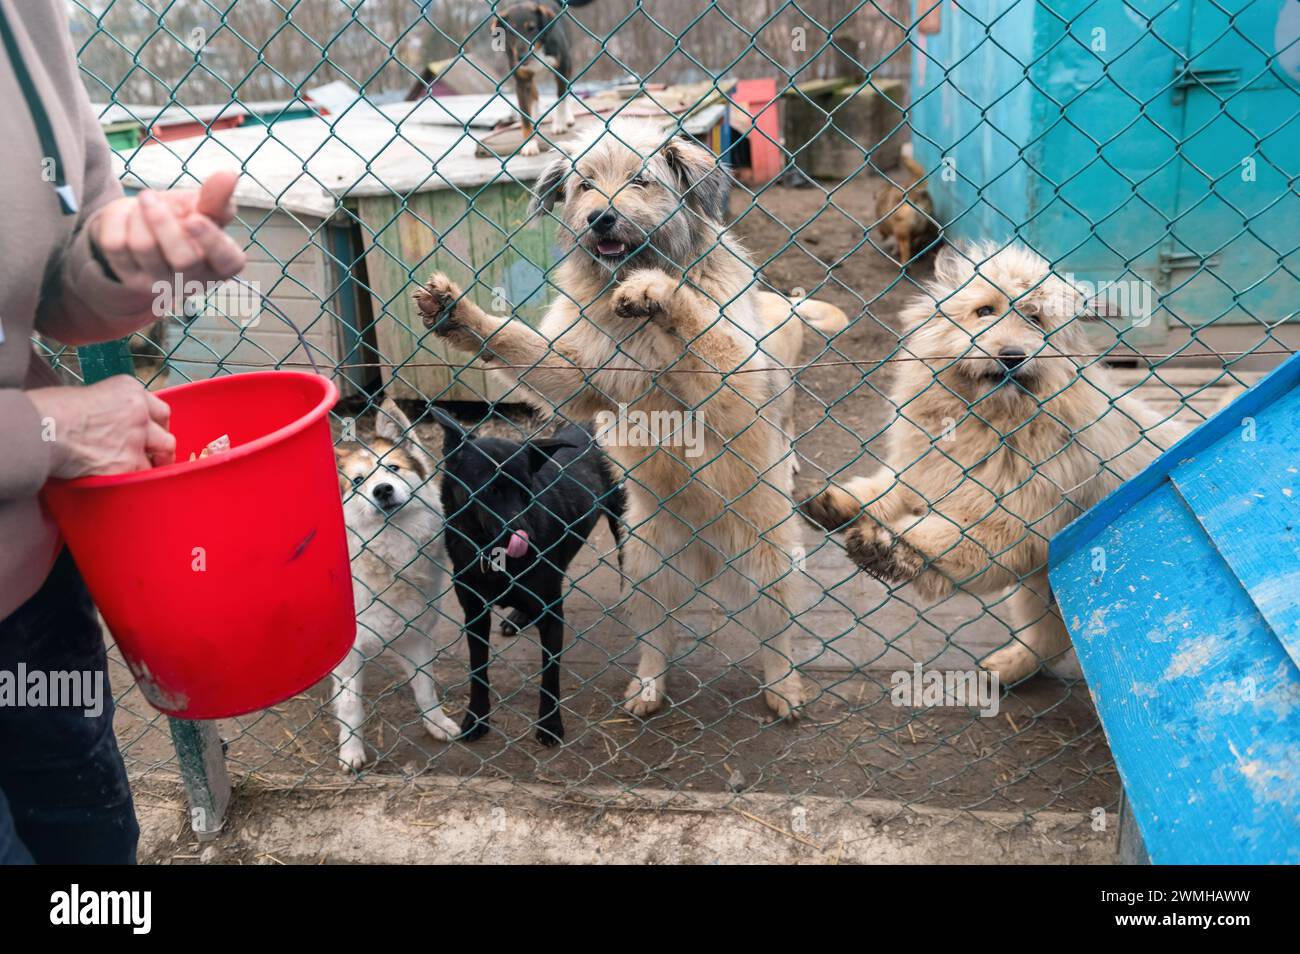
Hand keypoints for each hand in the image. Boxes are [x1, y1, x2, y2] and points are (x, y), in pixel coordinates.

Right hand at [27, 376, 174, 478]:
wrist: (40, 427)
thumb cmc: (49, 410)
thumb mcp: (88, 395)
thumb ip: (111, 408)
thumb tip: (112, 423)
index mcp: (131, 391)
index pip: (160, 411)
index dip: (157, 426)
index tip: (152, 435)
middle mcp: (139, 413)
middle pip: (167, 436)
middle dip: (161, 449)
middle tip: (154, 458)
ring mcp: (136, 440)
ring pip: (161, 457)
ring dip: (152, 466)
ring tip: (139, 471)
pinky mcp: (126, 464)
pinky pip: (142, 477)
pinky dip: (135, 481)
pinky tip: (124, 481)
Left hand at [89, 171, 247, 290]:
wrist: (149, 230)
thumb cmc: (186, 220)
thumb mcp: (205, 208)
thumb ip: (217, 196)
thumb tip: (229, 174)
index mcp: (221, 264)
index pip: (225, 261)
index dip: (210, 240)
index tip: (194, 218)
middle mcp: (193, 281)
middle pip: (183, 259)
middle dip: (163, 222)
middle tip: (150, 195)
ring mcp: (159, 283)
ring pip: (144, 248)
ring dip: (139, 214)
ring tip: (144, 201)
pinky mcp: (128, 277)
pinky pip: (116, 245)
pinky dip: (119, 219)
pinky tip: (128, 215)